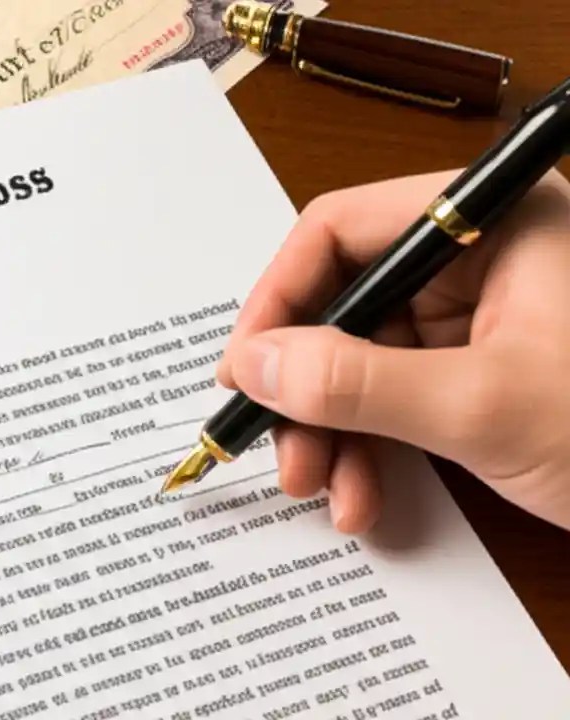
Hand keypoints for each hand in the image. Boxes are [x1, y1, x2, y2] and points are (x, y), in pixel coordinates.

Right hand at [216, 168, 569, 534]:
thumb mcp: (484, 408)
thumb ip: (358, 383)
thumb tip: (257, 364)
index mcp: (493, 223)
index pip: (341, 231)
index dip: (279, 300)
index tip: (245, 369)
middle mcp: (480, 260)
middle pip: (346, 305)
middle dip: (307, 389)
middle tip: (281, 451)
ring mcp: (481, 319)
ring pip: (363, 361)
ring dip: (332, 431)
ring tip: (324, 490)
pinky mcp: (482, 372)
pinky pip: (396, 398)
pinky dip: (372, 447)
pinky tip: (365, 496)